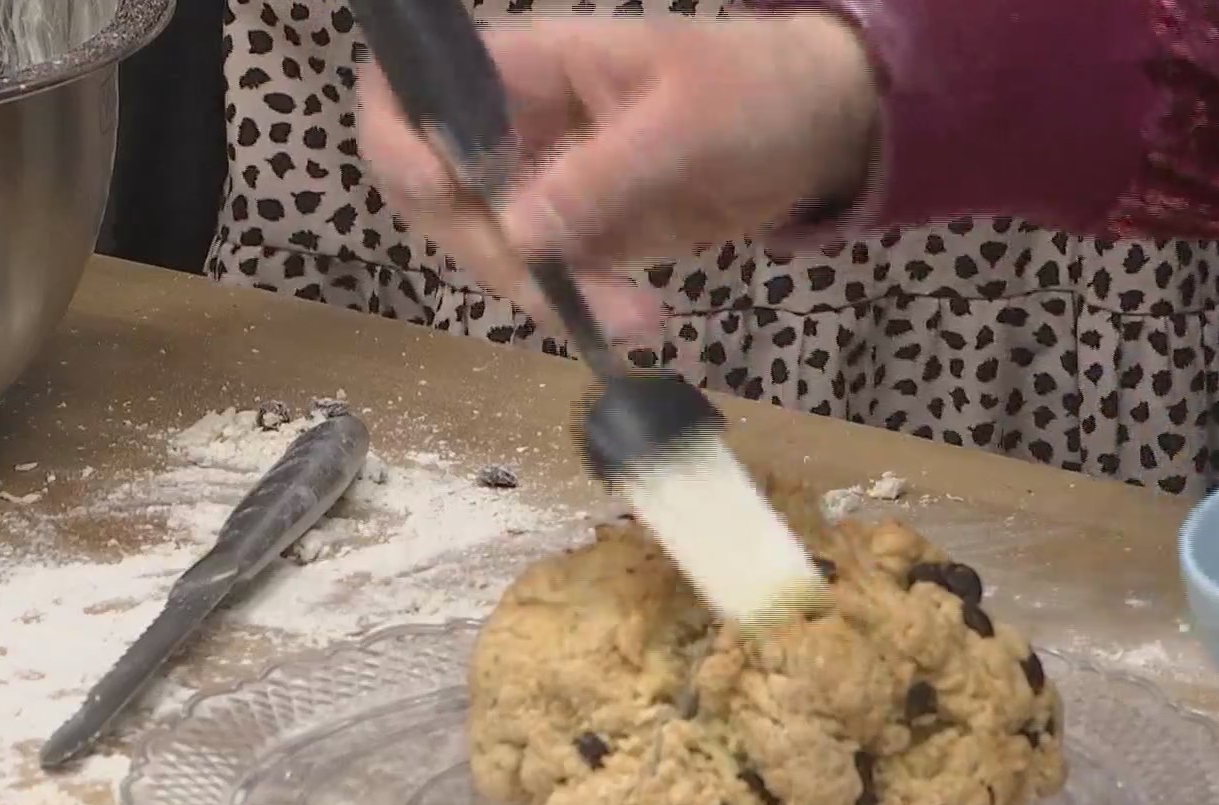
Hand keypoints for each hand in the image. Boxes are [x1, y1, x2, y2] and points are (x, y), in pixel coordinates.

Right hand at [352, 12, 879, 341]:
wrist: (821, 129)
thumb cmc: (756, 89)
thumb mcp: (685, 122)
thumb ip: (598, 175)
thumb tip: (514, 234)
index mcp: (529, 67)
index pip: (412, 89)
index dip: (397, 140)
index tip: (442, 193)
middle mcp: (519, 127)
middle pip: (436, 194)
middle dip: (485, 251)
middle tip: (552, 287)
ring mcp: (546, 187)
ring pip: (494, 252)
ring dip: (549, 296)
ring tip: (638, 320)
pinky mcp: (583, 237)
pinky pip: (552, 282)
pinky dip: (585, 311)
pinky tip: (641, 324)